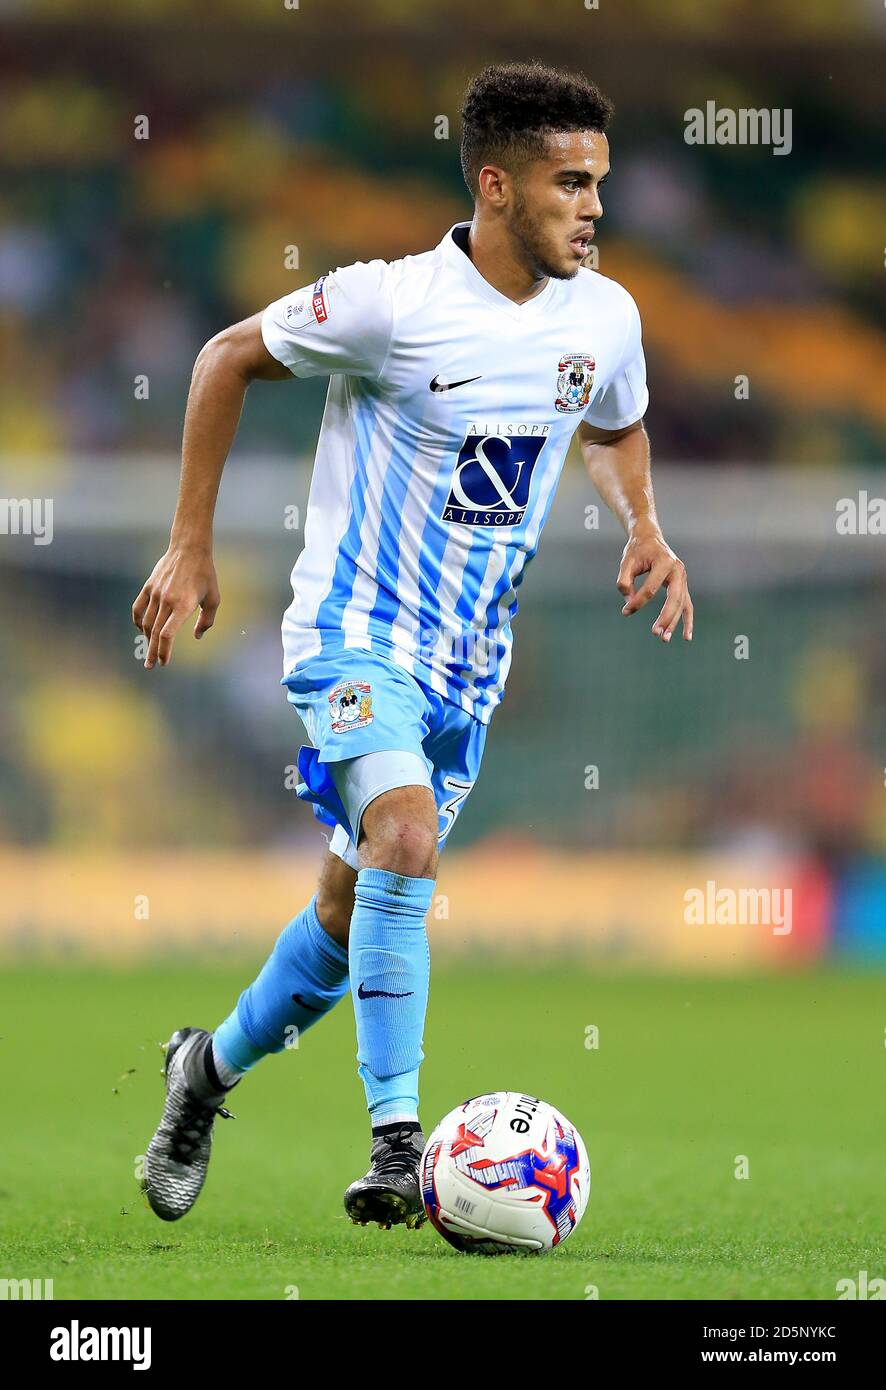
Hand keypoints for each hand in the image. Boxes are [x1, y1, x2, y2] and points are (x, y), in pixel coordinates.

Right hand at [132, 543, 219, 668]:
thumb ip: (207, 621)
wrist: (189, 549)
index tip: (164, 662)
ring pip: (146, 623)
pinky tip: (141, 630)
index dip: (164, 650)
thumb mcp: (214, 599)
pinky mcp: (148, 587)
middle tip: (150, 666)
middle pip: (155, 633)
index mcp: (184, 605)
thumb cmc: (205, 575)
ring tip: (149, 650)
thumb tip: (196, 636)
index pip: (167, 633)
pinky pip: (138, 608)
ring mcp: (155, 593)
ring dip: (147, 639)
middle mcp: (167, 601)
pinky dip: (138, 621)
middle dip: (153, 652)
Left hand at [616, 525, 692, 641]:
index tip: (625, 611)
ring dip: (673, 623)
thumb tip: (629, 602)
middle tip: (655, 633)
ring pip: (681, 604)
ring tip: (664, 639)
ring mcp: (683, 579)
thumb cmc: (637, 550)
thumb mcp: (627, 562)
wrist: (650, 539)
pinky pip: (687, 606)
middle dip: (665, 617)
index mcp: (664, 562)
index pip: (651, 588)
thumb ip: (624, 582)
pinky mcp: (682, 586)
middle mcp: (678, 571)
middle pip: (674, 598)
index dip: (637, 602)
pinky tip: (686, 637)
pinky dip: (686, 621)